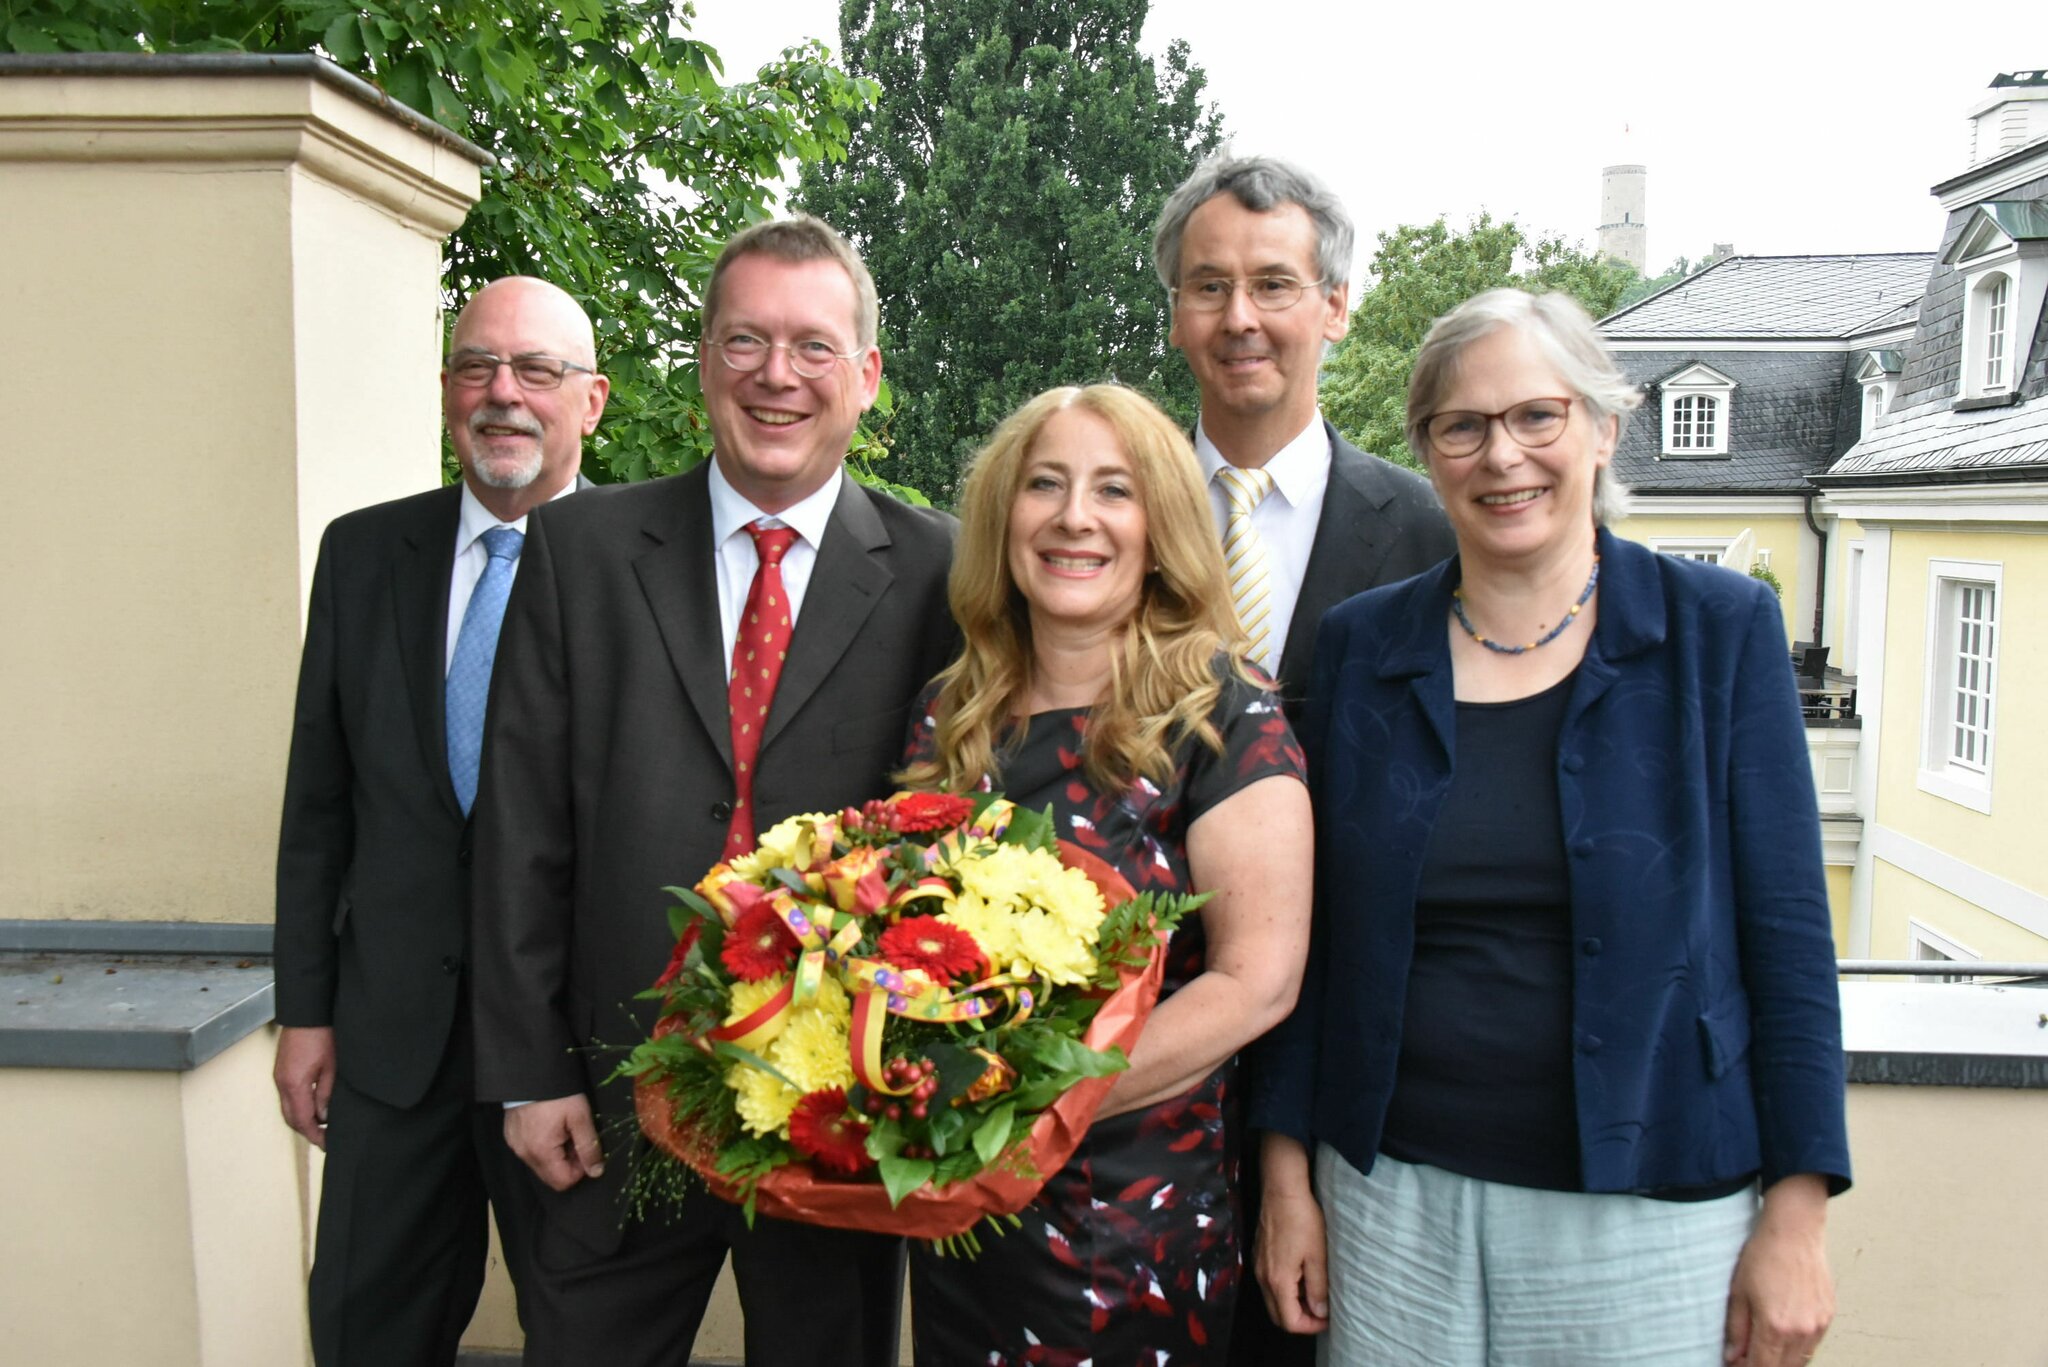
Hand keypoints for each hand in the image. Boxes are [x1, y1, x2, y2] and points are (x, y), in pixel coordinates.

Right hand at [272, 1026, 335, 1148]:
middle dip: (307, 1131)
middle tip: (326, 1138)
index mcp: (294, 1085)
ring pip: (288, 1108)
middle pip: (291, 1118)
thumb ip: (326, 1094)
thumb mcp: (332, 1067)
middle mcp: (282, 1083)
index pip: (302, 1121)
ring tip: (323, 1124)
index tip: (327, 1144)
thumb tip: (324, 1116)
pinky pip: (288, 1097)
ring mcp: (279, 1077)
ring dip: (303, 1119)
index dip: (314, 1135)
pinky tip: (314, 1105)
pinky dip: (299, 1106)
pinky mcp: (281, 1070)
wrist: (308, 1012)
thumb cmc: (323, 1035)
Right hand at [505, 1094, 605, 1190]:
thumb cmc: (558, 1094)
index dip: (579, 1170)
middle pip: (551, 1176)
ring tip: (563, 1129)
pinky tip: (549, 1125)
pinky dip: (543, 1145)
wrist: (531, 1071)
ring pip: (541, 1164)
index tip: (585, 1149)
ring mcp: (515, 1146)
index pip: (563, 1182)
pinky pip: (530, 1151)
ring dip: (556, 1153)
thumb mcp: (580, 1117)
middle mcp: (524, 1154)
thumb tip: (596, 1172)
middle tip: (575, 1136)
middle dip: (568, 1161)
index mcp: (541, 1152)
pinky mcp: (511, 1136)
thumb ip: (589, 1147)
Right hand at [1257, 1183, 1329, 1333]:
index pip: (1289, 1321)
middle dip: (1300, 1319)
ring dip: (1293, 1304)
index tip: (1328, 1317)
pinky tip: (1302, 1274)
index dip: (1311, 1326)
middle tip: (1322, 1310)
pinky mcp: (1258, 1256)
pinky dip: (1286, 1289)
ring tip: (1315, 1291)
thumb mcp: (1317, 1256)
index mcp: (1278, 1281)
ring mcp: (1258, 1267)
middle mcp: (1263, 1278)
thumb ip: (1318, 1288)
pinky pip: (1270, 1284)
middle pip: (1278, 1315)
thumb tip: (1320, 1312)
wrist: (1282, 1191)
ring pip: (1273, 1300)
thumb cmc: (1302, 1220)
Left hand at [1725, 1174, 1832, 1364]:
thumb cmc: (1763, 1256)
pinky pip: (1813, 1345)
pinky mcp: (1828, 1317)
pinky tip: (1782, 1336)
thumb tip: (1732, 1357)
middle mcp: (1801, 1331)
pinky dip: (1797, 1348)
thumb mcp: (1738, 1292)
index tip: (1736, 1364)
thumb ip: (1736, 1330)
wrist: (1794, 1231)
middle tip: (1747, 1357)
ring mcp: (1818, 1325)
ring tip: (1762, 1347)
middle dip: (1762, 1366)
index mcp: (1775, 1327)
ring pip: (1800, 1360)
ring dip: (1781, 1361)